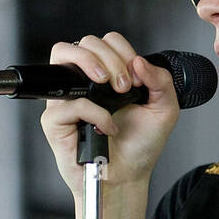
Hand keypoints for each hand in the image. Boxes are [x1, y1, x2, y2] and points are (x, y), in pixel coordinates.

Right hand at [40, 31, 180, 197]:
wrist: (128, 177)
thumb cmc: (139, 146)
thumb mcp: (163, 110)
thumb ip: (161, 81)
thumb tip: (139, 61)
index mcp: (106, 75)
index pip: (106, 41)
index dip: (122, 51)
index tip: (137, 79)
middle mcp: (83, 82)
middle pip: (85, 42)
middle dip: (111, 58)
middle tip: (125, 87)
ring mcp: (66, 98)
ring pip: (63, 55)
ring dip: (93, 64)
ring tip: (113, 89)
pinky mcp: (55, 120)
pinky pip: (71, 103)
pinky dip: (95, 113)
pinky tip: (108, 127)